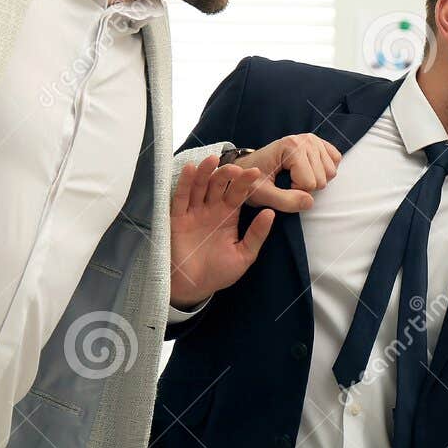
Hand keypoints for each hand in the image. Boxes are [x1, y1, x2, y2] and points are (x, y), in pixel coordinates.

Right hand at [170, 155, 275, 307]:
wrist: (193, 288)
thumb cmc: (219, 273)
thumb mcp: (244, 255)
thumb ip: (256, 235)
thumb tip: (271, 213)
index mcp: (228, 216)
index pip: (237, 193)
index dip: (245, 183)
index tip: (256, 173)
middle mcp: (210, 209)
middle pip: (218, 185)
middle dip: (226, 174)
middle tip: (235, 168)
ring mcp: (193, 212)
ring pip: (199, 186)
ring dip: (205, 172)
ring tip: (213, 160)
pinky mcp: (176, 218)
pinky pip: (180, 197)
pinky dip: (184, 183)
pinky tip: (190, 170)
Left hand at [231, 133, 342, 211]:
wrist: (249, 167)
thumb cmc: (253, 180)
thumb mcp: (262, 194)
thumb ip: (285, 201)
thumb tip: (310, 202)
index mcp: (290, 146)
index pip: (309, 183)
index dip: (295, 191)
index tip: (279, 184)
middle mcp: (305, 139)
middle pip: (322, 179)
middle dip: (305, 187)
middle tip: (287, 181)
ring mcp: (314, 140)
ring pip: (330, 173)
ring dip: (314, 180)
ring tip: (295, 175)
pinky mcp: (320, 143)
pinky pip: (335, 161)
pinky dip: (324, 171)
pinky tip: (308, 170)